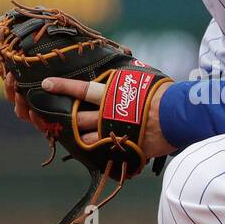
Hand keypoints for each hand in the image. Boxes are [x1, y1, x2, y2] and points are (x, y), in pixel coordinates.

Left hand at [0, 59, 173, 156]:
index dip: (62, 87)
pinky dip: (98, 152)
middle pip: (78, 118)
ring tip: (68, 136)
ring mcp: (115, 133)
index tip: (45, 83)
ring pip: (87, 138)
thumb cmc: (164, 93)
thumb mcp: (143, 79)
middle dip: (62, 119)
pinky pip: (106, 153)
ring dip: (78, 138)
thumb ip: (127, 79)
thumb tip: (122, 70)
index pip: (82, 90)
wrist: (179, 115)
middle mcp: (108, 114)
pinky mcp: (124, 148)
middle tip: (47, 117)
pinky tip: (92, 152)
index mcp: (112, 94)